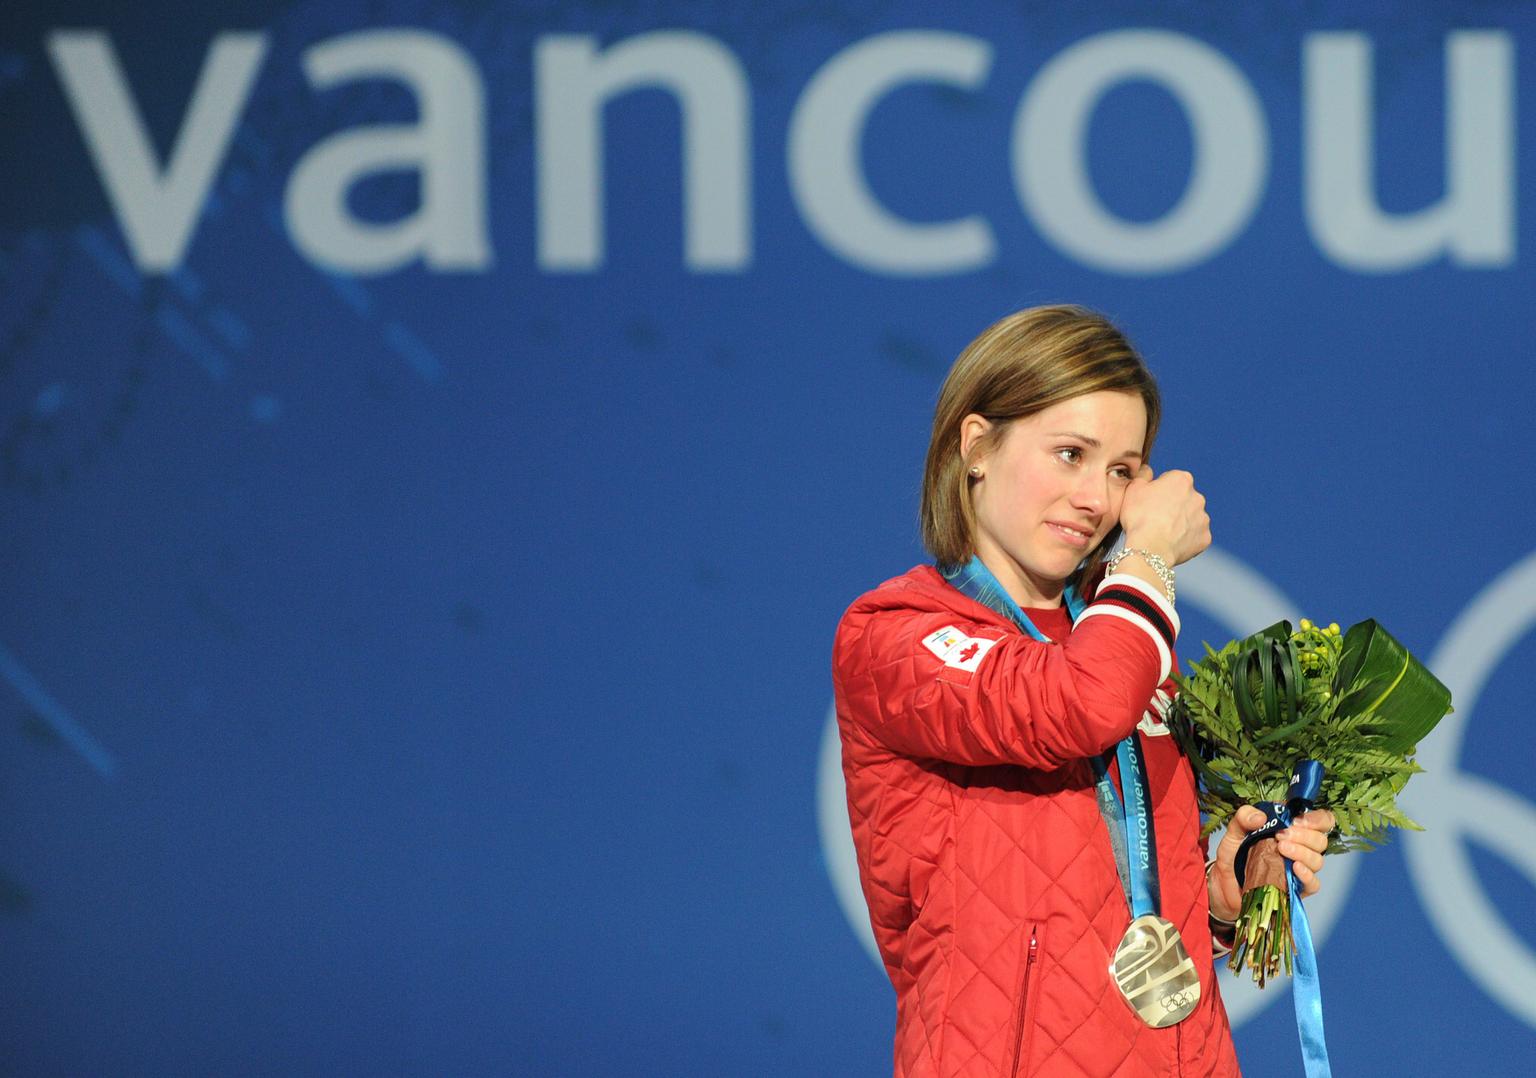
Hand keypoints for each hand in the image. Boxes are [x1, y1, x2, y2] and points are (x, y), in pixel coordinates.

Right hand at [1118, 467, 1210, 566]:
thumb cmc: (1139, 516)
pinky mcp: (1205, 537)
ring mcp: (1203, 518)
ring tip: (1162, 533)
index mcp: (1181, 479)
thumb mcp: (1133, 488)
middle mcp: (1198, 496)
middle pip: (1183, 499)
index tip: (1149, 502)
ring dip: (1180, 522)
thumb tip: (1148, 469)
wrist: (1150, 548)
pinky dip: (1186, 539)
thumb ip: (1143, 474)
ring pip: (1190, 518)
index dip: (1158, 491)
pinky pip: (1195, 536)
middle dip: (1173, 506)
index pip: (1170, 480)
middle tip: (1155, 518)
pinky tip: (1171, 543)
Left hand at [1208, 805, 1335, 920]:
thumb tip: (1260, 816)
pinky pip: (1313, 883)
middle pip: (1320, 840)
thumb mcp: (1234, 831)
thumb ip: (1243, 817)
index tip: (1297, 821)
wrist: (1223, 884)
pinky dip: (1306, 875)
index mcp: (1290, 829)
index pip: (1320, 821)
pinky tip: (1294, 868)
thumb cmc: (1233, 856)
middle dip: (1304, 835)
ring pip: (1317, 860)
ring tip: (1282, 849)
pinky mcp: (1296, 888)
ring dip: (1302, 852)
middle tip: (1281, 836)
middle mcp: (1300, 847)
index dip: (1316, 819)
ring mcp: (1299, 869)